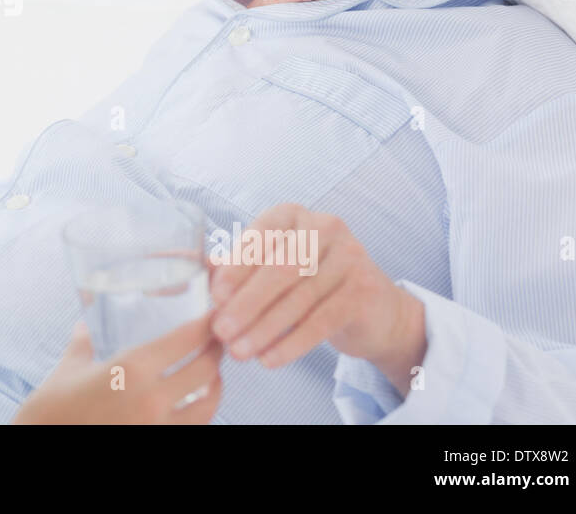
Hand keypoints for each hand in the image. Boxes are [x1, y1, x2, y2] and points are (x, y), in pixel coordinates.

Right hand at [12, 312, 222, 423]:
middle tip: (217, 340)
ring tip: (213, 375)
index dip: (206, 325)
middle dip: (216, 352)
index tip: (213, 315)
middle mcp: (152, 398)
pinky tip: (194, 405)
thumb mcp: (68, 369)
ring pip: (208, 405)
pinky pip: (191, 428)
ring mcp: (158, 427)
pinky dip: (200, 414)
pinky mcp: (157, 443)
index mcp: (131, 368)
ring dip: (215, 386)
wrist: (41, 444)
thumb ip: (83, 344)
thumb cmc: (52, 409)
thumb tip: (85, 325)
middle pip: (205, 369)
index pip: (186, 340)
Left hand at [209, 202, 425, 392]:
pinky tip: (269, 359)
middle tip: (222, 331)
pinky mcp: (365, 289)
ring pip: (298, 298)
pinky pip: (321, 321)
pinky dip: (291, 344)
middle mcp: (324, 227)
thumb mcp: (271, 268)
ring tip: (239, 352)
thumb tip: (202, 273)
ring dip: (263, 329)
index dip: (235, 269)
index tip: (214, 298)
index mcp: (291, 215)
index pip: (258, 239)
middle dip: (246, 304)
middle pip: (278, 269)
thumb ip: (238, 267)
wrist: (372, 308)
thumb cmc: (307, 282)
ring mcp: (350, 256)